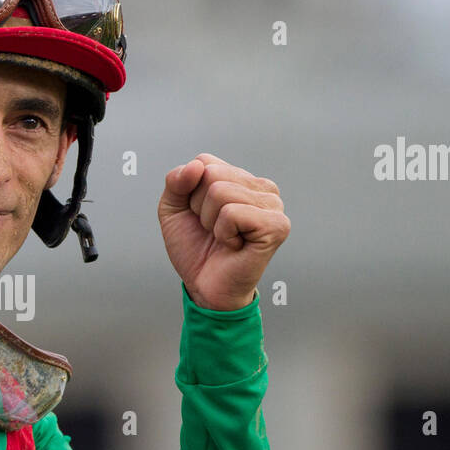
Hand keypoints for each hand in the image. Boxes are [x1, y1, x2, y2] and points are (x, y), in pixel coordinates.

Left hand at [158, 153, 289, 310]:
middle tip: (212, 231)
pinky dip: (223, 233)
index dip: (190, 193)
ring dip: (210, 222)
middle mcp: (263, 187)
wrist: (205, 287)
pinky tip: (234, 246)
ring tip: (224, 238)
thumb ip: (176, 181)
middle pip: (211, 174)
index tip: (200, 217)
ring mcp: (273, 205)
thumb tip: (197, 166)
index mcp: (242, 179)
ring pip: (220, 192)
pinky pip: (232, 213)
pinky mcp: (276, 225)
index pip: (204, 162)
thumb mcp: (173, 209)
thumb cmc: (195, 250)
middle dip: (199, 207)